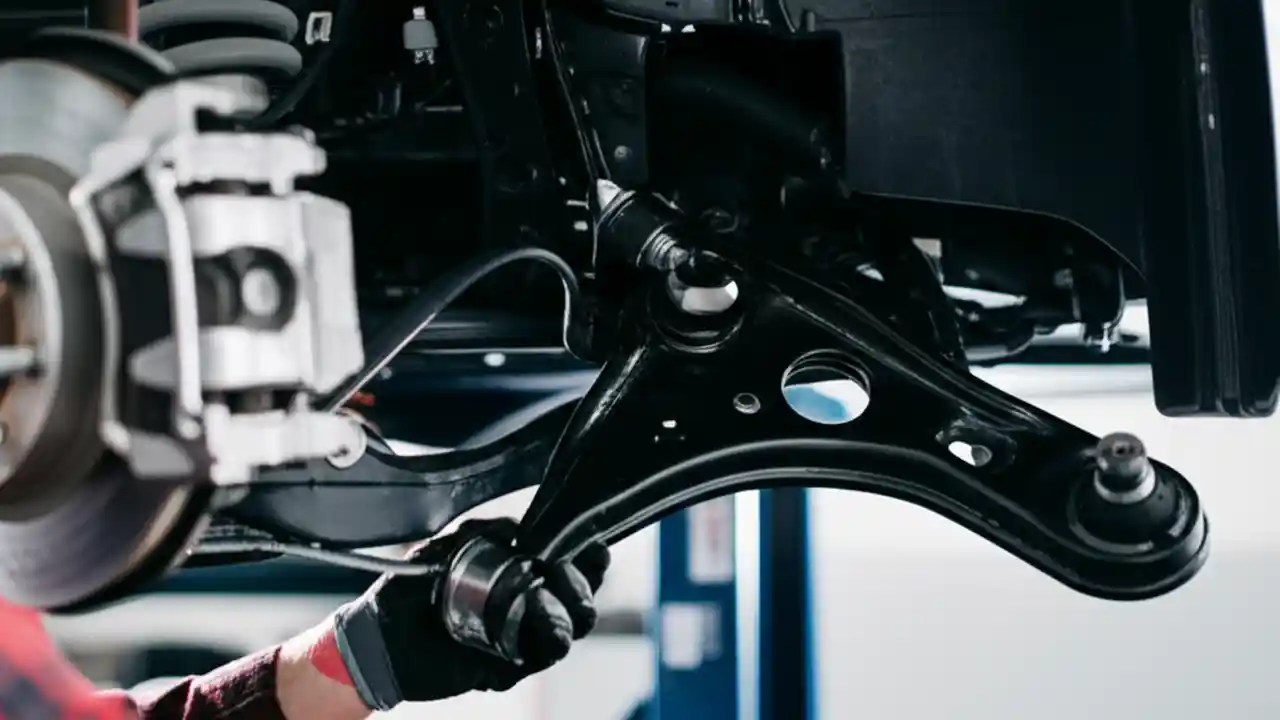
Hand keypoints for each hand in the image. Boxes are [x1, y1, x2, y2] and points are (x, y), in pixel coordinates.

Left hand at [332, 518, 609, 709]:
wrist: (380, 637)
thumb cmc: (409, 591)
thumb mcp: (443, 548)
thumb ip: (482, 535)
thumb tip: (518, 529)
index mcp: (518, 574)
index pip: (570, 564)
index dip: (588, 556)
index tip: (592, 544)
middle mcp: (528, 606)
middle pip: (580, 598)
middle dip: (583, 583)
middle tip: (564, 571)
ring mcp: (521, 637)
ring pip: (571, 627)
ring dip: (568, 609)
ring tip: (547, 598)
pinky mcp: (510, 665)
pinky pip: (543, 654)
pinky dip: (549, 638)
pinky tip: (539, 621)